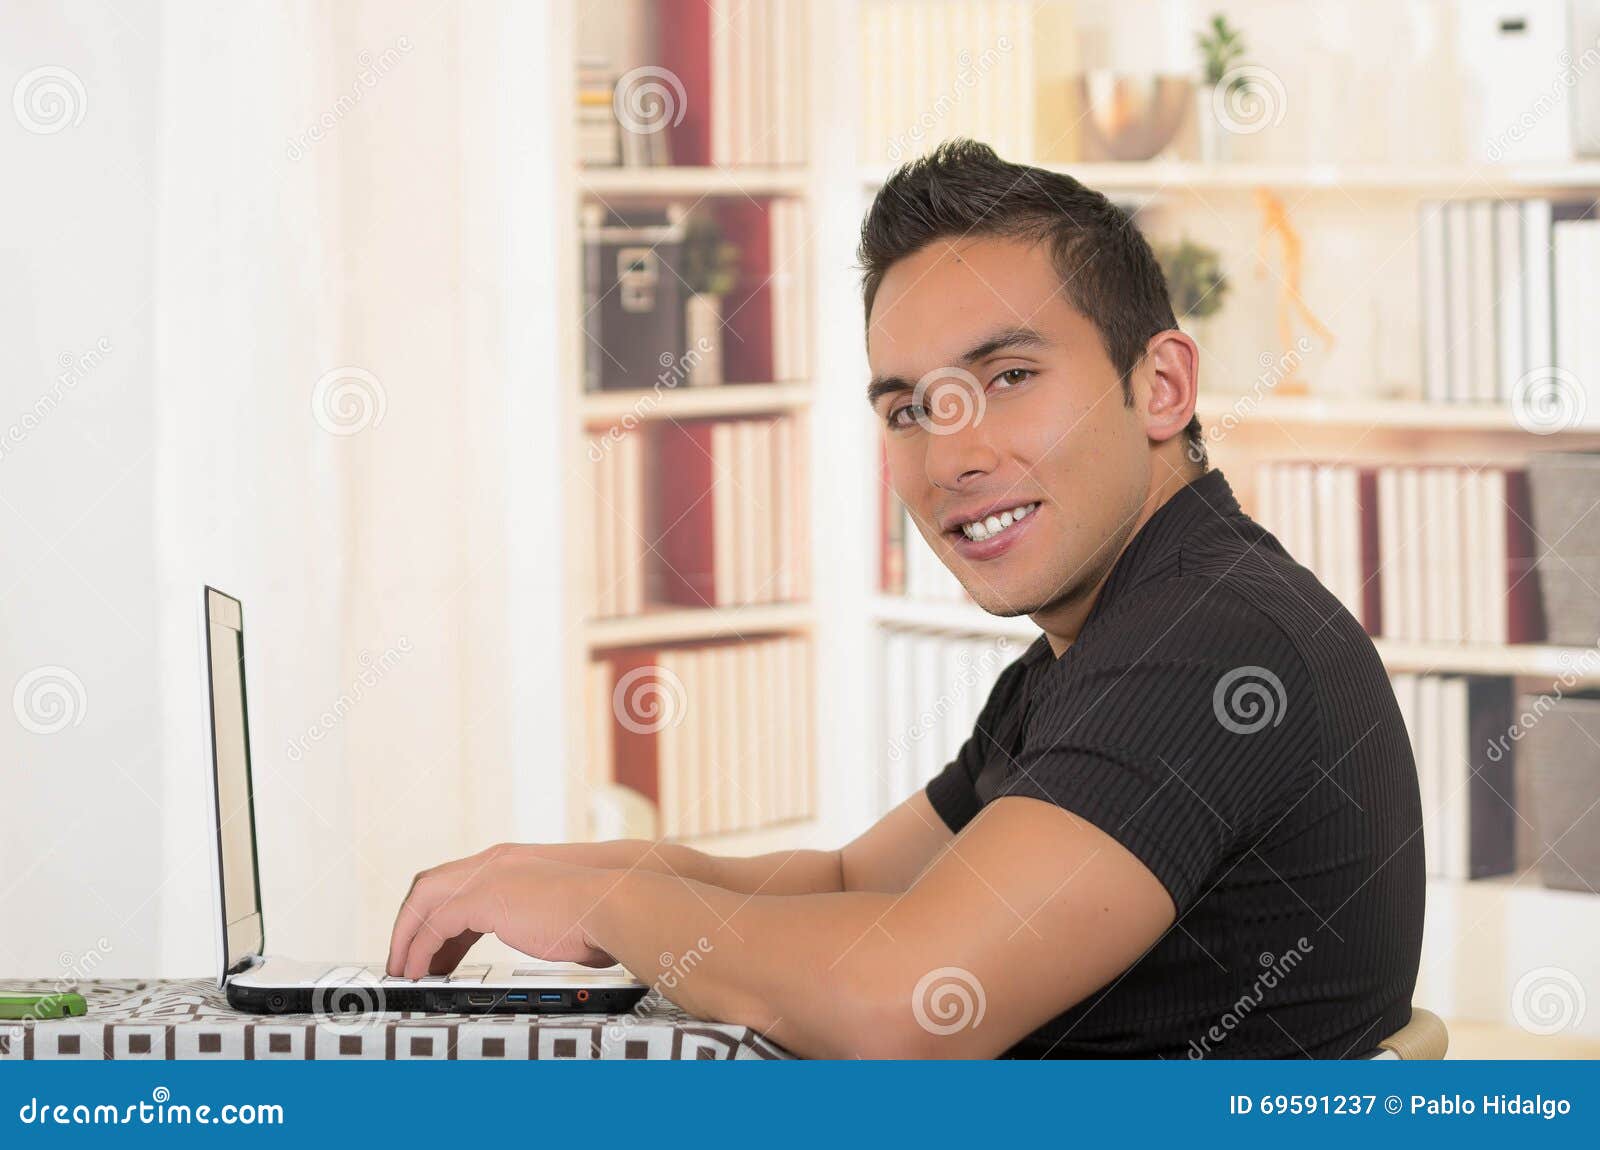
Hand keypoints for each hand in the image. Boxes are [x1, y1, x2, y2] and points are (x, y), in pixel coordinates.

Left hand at [385, 843, 616, 977]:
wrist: (615, 903)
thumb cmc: (601, 913)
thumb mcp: (559, 915)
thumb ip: (540, 922)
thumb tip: (554, 945)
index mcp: (512, 864)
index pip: (457, 884)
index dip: (439, 918)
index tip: (435, 949)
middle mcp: (494, 861)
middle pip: (430, 884)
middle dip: (412, 922)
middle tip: (406, 958)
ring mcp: (487, 874)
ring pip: (422, 899)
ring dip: (407, 936)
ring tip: (403, 969)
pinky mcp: (482, 896)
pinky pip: (432, 923)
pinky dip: (417, 947)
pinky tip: (418, 970)